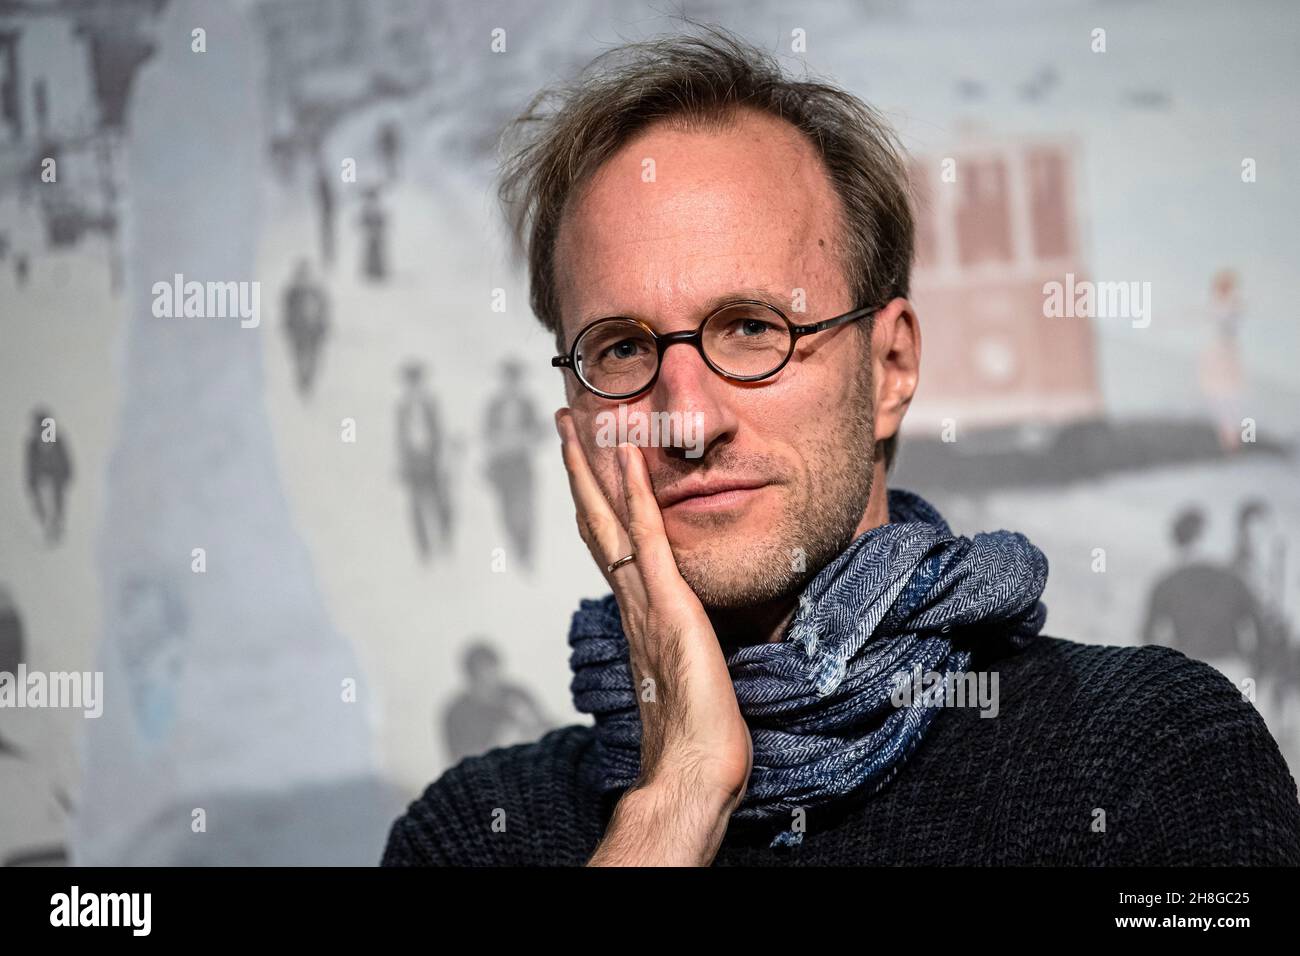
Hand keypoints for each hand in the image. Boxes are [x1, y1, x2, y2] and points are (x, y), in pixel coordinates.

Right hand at [556, 409, 752, 863]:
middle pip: (595, 519)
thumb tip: (680, 636)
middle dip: (579, 468)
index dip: (593, 499)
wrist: (693, 766)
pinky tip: (630, 454)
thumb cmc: (697, 733)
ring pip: (611, 518)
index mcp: (636, 612)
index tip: (583, 463)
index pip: (608, 542)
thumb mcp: (686, 670)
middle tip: (564, 421)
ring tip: (580, 419)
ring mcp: (645, 597)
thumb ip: (677, 645)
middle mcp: (631, 598)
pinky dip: (637, 492)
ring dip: (595, 464)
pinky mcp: (669, 601)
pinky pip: (650, 535)